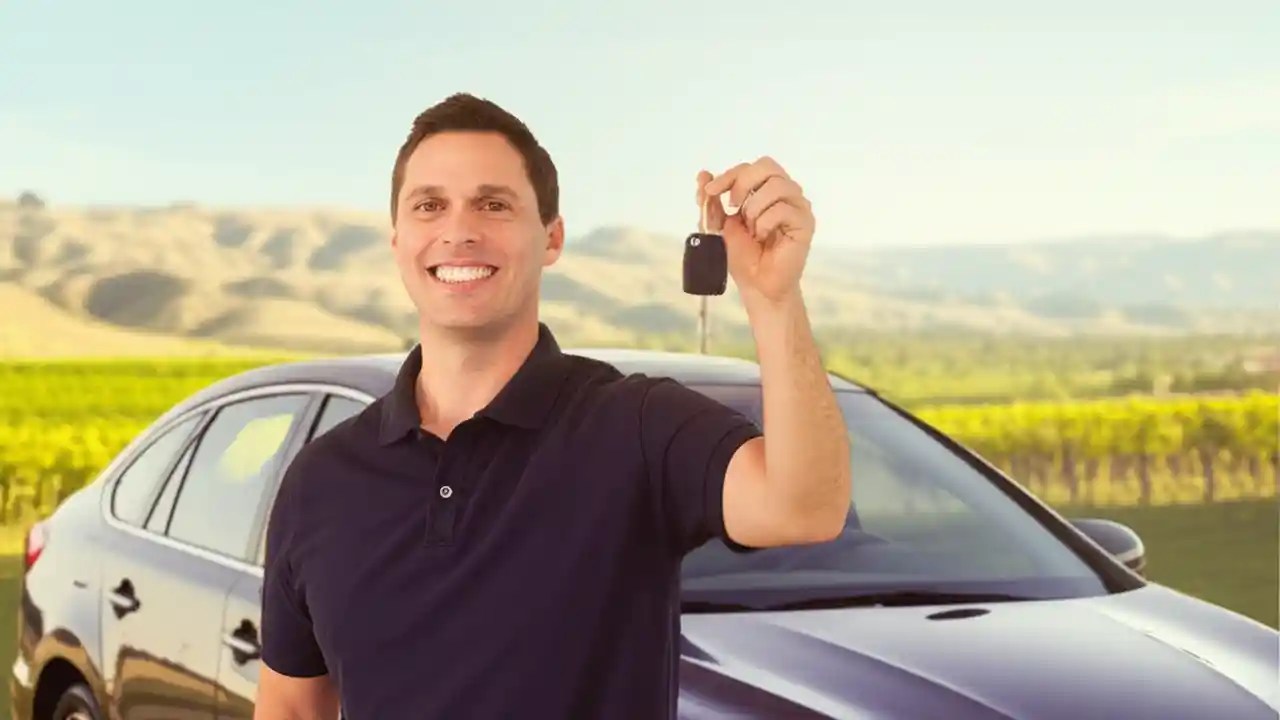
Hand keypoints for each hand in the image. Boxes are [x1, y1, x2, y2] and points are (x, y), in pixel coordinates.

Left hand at [697, 156, 814, 303]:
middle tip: (734, 208)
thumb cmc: (743, 256)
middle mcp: (785, 193)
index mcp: (766, 190)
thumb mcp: (719, 225)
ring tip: (753, 230)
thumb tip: (703, 174)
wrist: (756, 285)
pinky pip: (783, 208)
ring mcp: (798, 206)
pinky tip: (763, 237)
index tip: (710, 191)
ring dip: (755, 208)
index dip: (729, 175)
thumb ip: (711, 201)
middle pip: (767, 166)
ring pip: (776, 186)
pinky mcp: (805, 222)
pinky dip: (765, 223)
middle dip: (742, 184)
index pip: (751, 167)